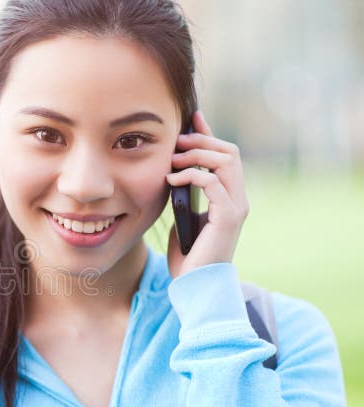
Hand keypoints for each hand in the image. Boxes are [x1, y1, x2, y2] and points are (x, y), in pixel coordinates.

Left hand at [166, 110, 248, 278]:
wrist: (195, 286)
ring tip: (172, 161)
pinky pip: (213, 182)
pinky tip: (171, 180)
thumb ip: (184, 196)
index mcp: (229, 198)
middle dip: (201, 141)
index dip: (209, 135)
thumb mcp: (183, 218)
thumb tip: (172, 174)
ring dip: (197, 155)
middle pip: (229, 152)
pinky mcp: (228, 216)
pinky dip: (191, 175)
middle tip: (175, 142)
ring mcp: (236, 207)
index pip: (225, 156)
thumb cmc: (187, 257)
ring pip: (226, 162)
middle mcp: (238, 199)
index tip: (193, 117)